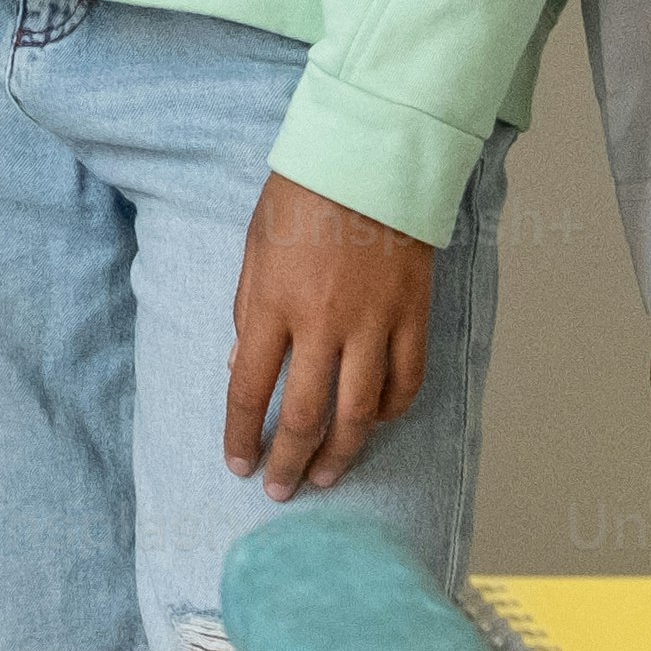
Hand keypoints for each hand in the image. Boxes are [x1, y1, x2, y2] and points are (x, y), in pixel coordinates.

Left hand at [225, 174, 442, 501]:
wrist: (369, 160)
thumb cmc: (300, 198)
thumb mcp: (253, 251)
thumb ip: (249, 313)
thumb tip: (240, 368)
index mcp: (273, 303)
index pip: (249, 388)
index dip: (241, 434)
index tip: (237, 464)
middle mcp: (323, 323)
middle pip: (305, 414)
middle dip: (290, 461)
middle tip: (281, 490)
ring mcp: (374, 324)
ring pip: (359, 412)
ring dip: (341, 453)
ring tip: (327, 477)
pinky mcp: (413, 317)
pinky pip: (405, 382)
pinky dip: (389, 412)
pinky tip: (372, 426)